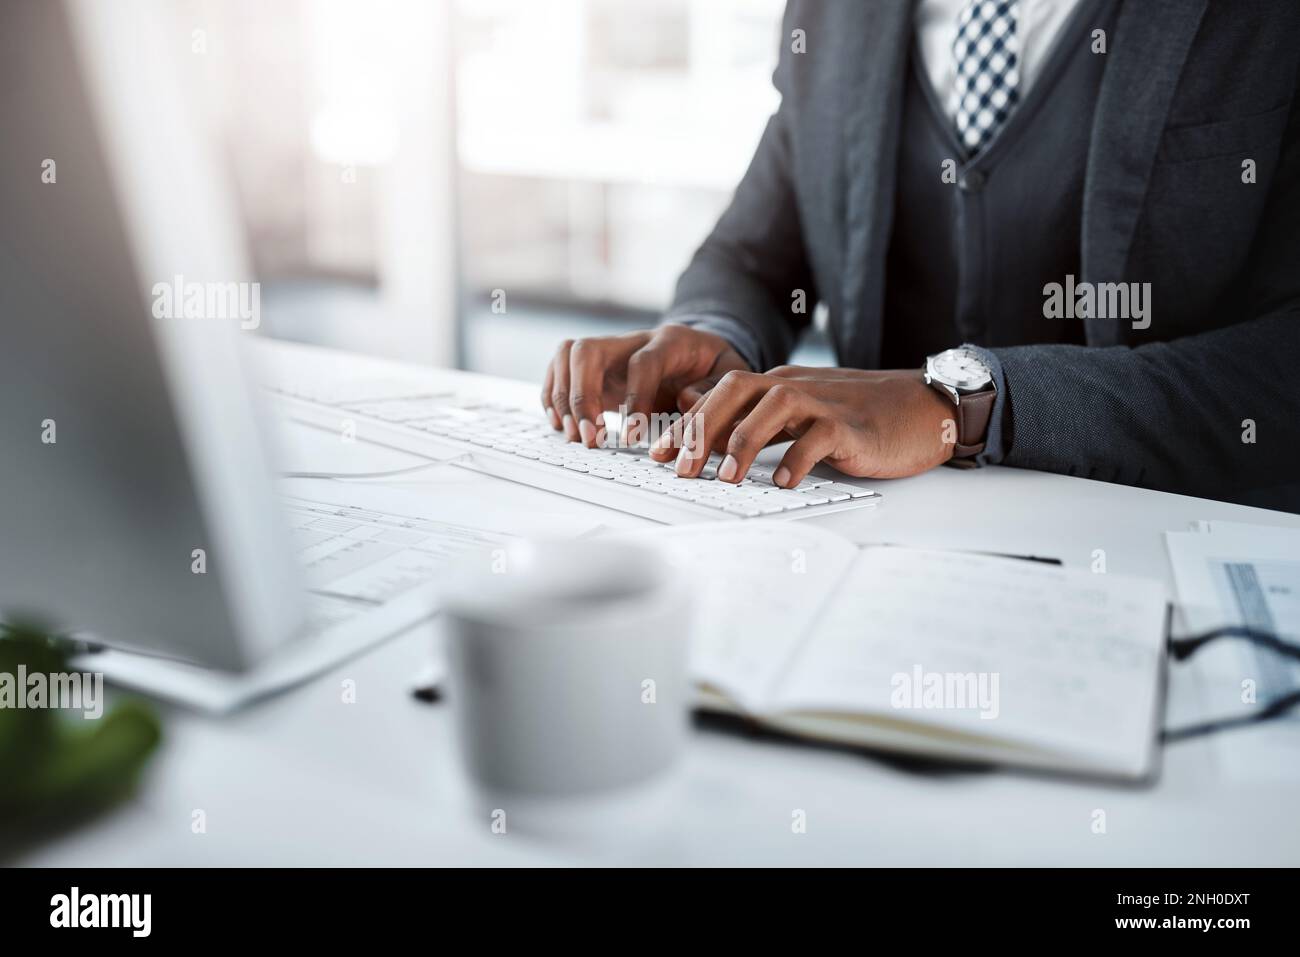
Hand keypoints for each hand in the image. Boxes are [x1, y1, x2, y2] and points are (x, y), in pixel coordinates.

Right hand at [541, 325, 750, 446]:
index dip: (635, 399)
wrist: (702, 353)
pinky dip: (553, 396)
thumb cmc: (715, 369)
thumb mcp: (732, 375)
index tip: (631, 437)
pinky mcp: (594, 368)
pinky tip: (562, 425)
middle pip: (587, 350)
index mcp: (670, 340)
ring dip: (562, 398)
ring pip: (566, 356)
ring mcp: (609, 351)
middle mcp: (632, 340)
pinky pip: (559, 369)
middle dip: (582, 396)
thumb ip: (715, 389)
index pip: (641, 363)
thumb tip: (686, 402)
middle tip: (590, 437)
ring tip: (575, 436)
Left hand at [649, 365, 957, 485]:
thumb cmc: (861, 417)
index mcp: (777, 385)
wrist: (925, 408)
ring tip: (724, 479)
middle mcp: (794, 387)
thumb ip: (757, 420)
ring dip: (741, 442)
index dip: (685, 422)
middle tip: (679, 467)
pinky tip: (782, 483)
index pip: (719, 394)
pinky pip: (818, 437)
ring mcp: (823, 402)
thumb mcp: (801, 416)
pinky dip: (796, 460)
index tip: (657, 453)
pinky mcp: (851, 425)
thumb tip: (706, 428)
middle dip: (700, 429)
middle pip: (734, 392)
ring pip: (770, 406)